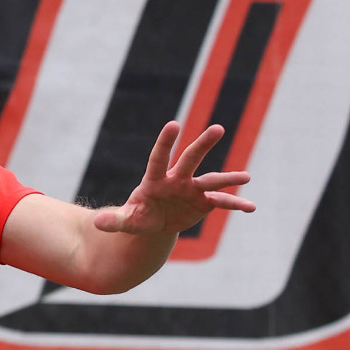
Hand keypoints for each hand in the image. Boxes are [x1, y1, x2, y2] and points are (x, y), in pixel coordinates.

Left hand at [94, 121, 253, 236]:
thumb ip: (114, 221)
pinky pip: (222, 202)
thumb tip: (99, 223)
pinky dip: (235, 204)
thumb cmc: (139, 217)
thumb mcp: (126, 221)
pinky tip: (250, 207)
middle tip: (217, 128)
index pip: (159, 158)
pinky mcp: (204, 202)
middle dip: (203, 145)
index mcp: (155, 180)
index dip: (165, 142)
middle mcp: (177, 179)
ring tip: (246, 176)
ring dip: (228, 178)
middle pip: (190, 159)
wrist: (155, 224)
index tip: (173, 125)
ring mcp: (192, 189)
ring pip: (211, 180)